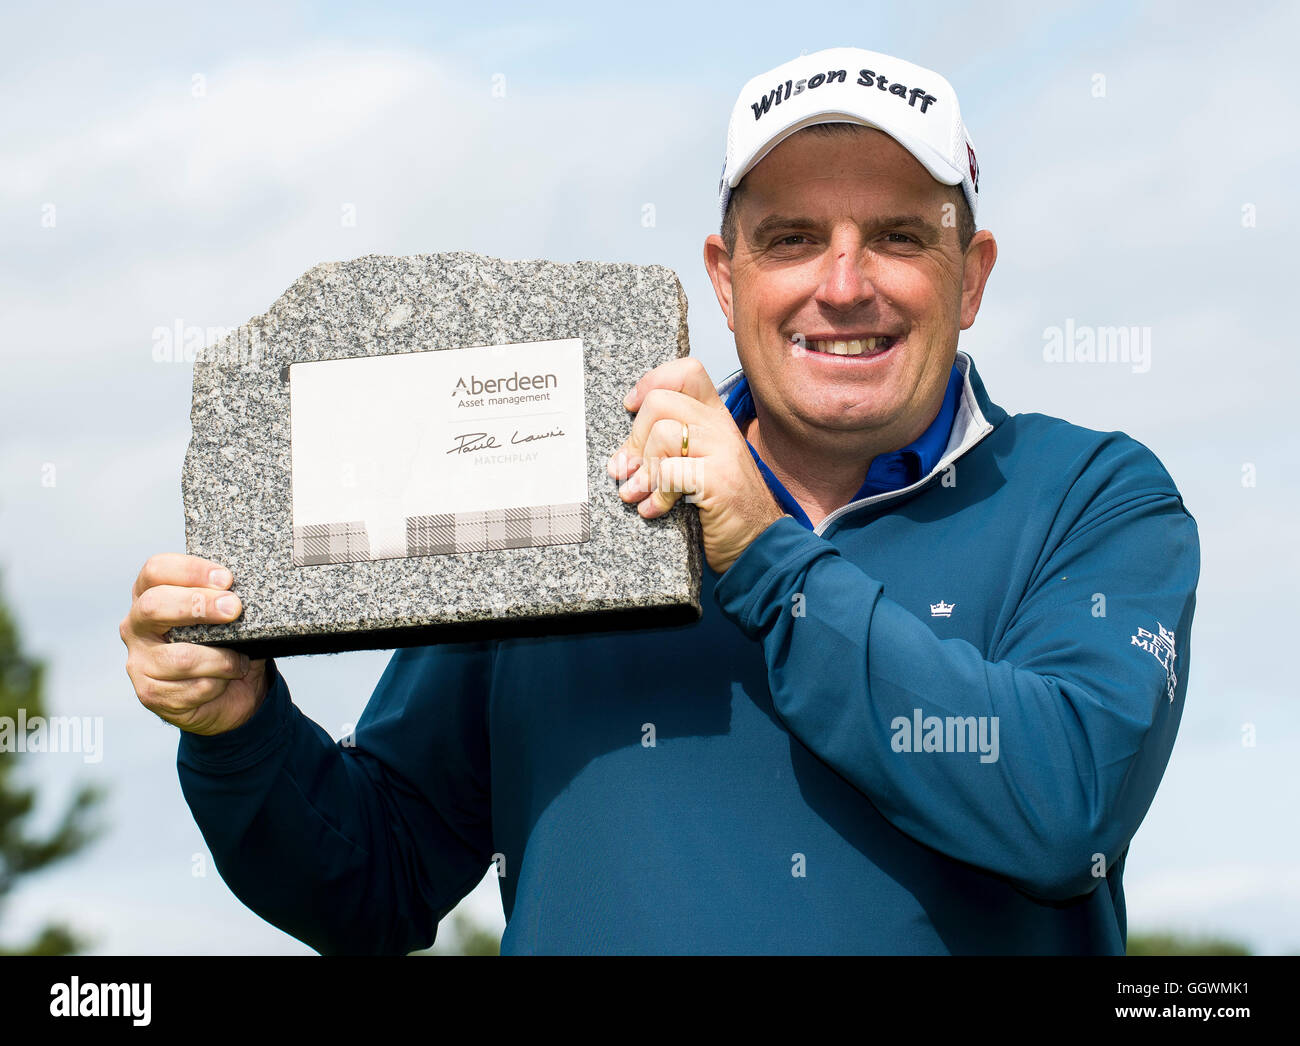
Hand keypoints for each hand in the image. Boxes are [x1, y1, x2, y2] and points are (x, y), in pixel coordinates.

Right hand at [121, 554, 268, 734]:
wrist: (228, 695)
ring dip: (222, 660)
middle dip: (200, 605)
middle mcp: (137, 625)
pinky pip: (193, 687)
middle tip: (234, 609)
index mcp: (150, 594)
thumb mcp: (226, 617)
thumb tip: (239, 596)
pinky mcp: (150, 693)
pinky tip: (224, 682)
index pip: (157, 570)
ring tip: (239, 661)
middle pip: (155, 606)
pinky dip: (219, 684)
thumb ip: (227, 601)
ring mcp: (139, 661)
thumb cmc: (224, 644)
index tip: (226, 579)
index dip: (191, 570)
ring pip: (182, 657)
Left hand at [607, 357, 784, 573]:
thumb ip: (669, 449)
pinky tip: (655, 510)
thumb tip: (621, 456)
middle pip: (661, 402)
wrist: (758, 545)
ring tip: (637, 494)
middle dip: (634, 438)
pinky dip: (655, 496)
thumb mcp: (698, 466)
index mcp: (715, 418)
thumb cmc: (723, 508)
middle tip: (629, 469)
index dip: (652, 382)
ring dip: (642, 471)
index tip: (632, 407)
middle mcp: (721, 428)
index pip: (687, 372)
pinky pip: (671, 473)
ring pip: (663, 435)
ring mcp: (724, 451)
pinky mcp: (720, 480)